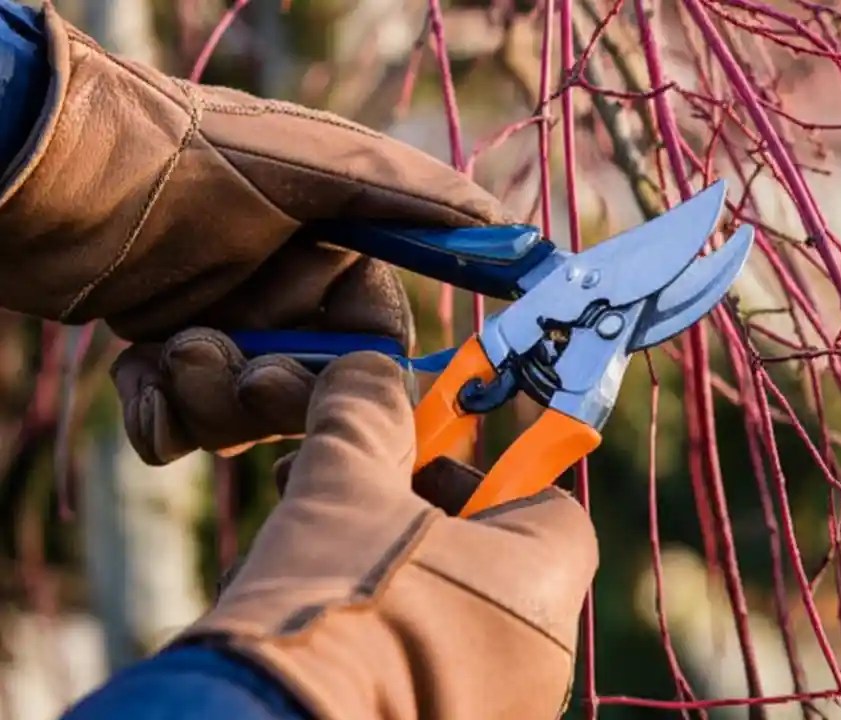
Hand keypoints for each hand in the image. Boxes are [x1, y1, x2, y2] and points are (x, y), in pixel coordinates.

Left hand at [0, 5, 507, 461]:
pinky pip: (177, 432)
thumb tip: (513, 229)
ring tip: (173, 351)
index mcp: (334, 265)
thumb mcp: (330, 163)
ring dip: (211, 402)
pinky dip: (160, 418)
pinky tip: (139, 379)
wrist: (65, 166)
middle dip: (273, 399)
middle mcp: (282, 304)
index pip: (375, 355)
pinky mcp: (155, 361)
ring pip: (243, 423)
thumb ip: (423, 200)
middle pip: (309, 401)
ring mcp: (220, 333)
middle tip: (242, 371)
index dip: (361, 385)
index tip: (342, 398)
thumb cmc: (202, 154)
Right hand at [173, 352, 597, 719]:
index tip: (414, 465)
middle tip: (345, 506)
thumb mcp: (341, 488)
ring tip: (310, 563)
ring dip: (386, 580)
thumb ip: (365, 419)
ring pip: (449, 622)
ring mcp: (497, 711)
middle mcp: (540, 660)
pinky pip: (423, 676)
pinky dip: (377, 646)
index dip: (478, 474)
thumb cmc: (329, 608)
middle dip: (413, 524)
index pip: (545, 504)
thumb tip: (368, 371)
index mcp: (546, 585)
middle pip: (491, 562)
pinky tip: (309, 631)